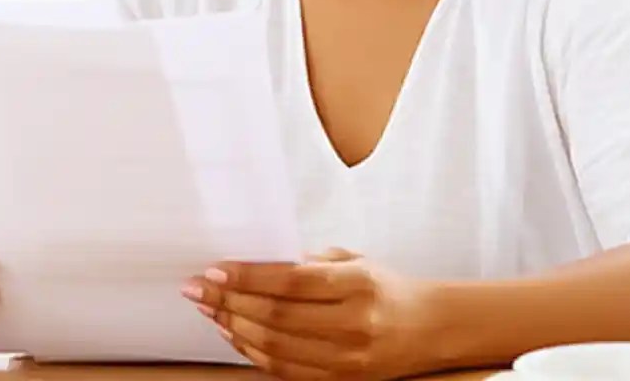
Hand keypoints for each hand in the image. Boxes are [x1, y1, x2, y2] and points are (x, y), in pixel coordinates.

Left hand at [182, 249, 436, 380]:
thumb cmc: (385, 287)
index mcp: (358, 284)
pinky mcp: (341, 380)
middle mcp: (354, 323)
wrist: (431, 327)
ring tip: (210, 311)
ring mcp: (348, 358)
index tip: (215, 271)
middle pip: (276, 316)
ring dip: (234, 327)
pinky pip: (285, 370)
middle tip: (198, 291)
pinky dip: (252, 352)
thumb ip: (307, 261)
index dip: (247, 278)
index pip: (291, 282)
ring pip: (275, 346)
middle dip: (228, 302)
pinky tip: (234, 334)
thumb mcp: (353, 260)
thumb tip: (251, 262)